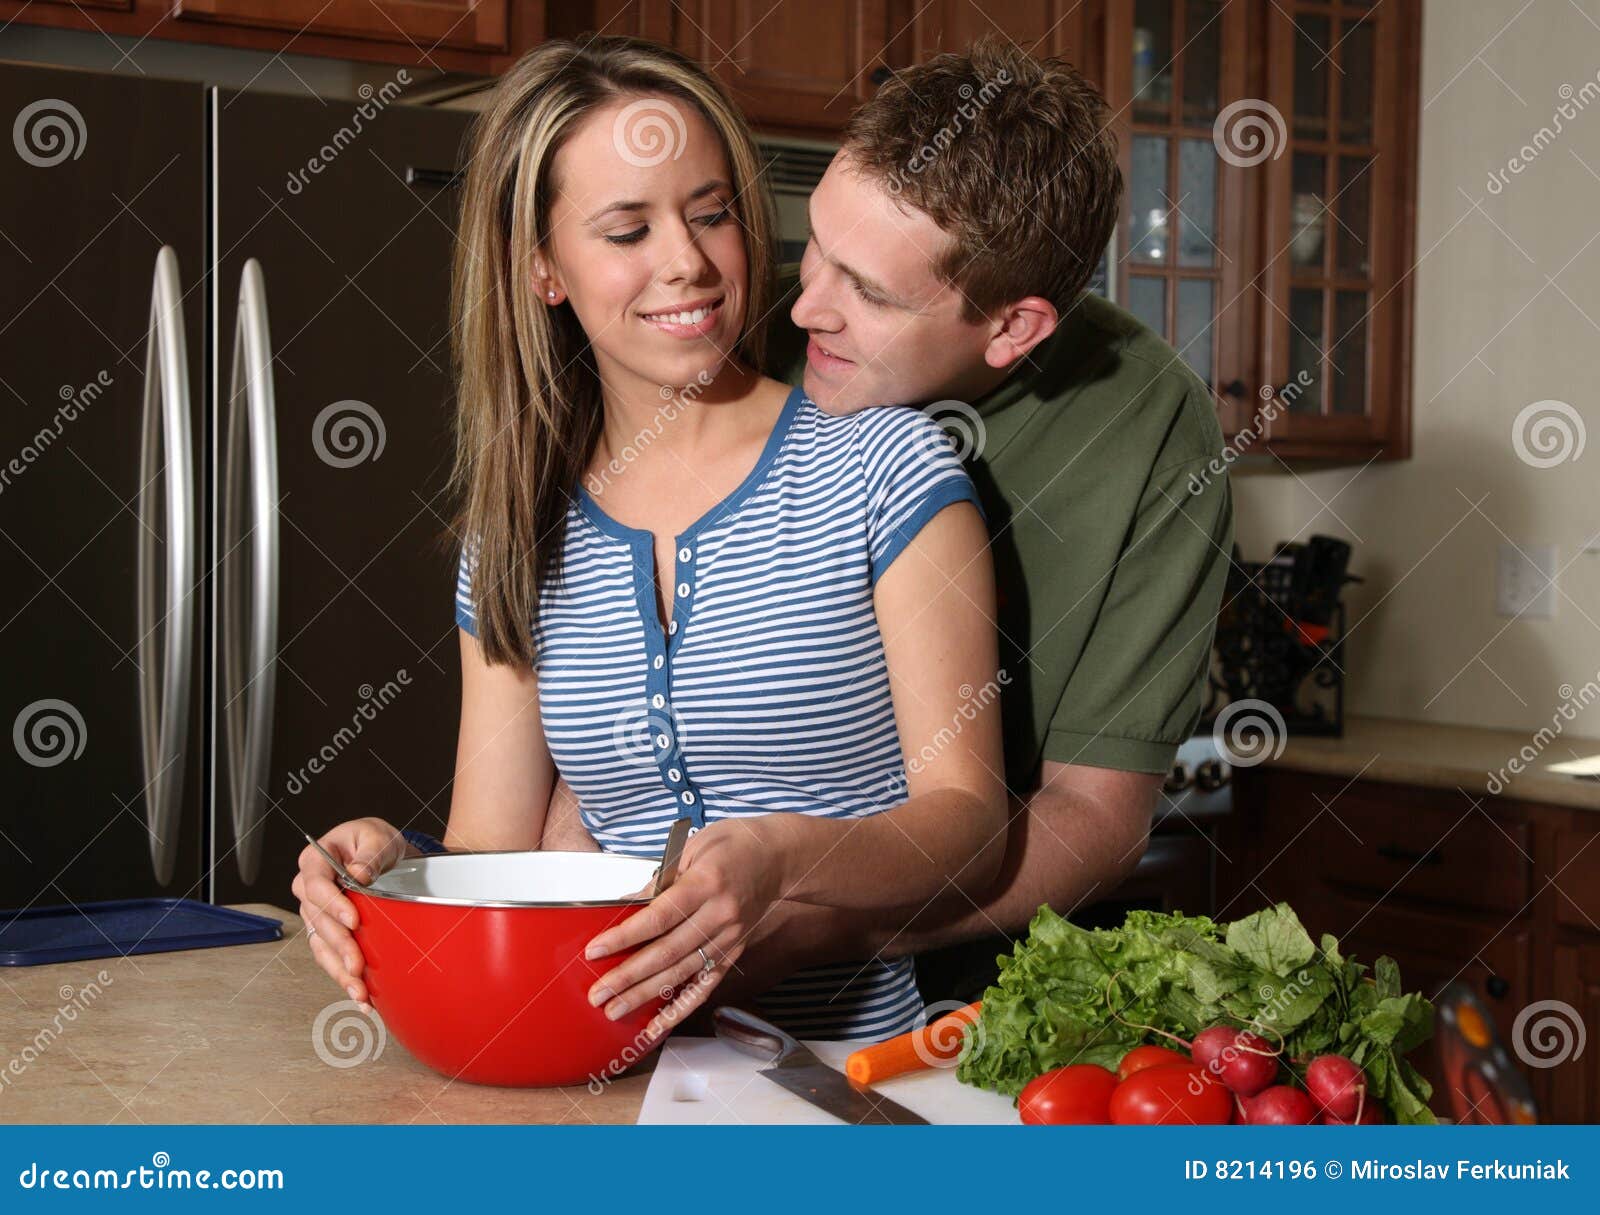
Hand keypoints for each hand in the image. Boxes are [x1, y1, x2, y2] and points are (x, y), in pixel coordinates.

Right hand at [291, 817, 412, 1007]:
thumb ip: (370, 854)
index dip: (333, 905)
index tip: (354, 921)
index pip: (316, 886)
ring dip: (340, 970)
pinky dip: (344, 978)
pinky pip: (331, 958)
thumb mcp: (377, 837)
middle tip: (358, 963)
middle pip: (318, 922)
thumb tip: (359, 874)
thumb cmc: (374, 842)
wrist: (383, 857)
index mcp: (315, 862)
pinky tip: (361, 995)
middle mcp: (309, 890)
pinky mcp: (327, 934)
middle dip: (339, 945)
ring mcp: (315, 914)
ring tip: (359, 990)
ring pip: (321, 946)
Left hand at [581, 815, 791, 1043]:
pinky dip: (680, 1009)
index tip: (596, 951)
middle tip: (598, 994)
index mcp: (706, 884)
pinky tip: (656, 1025)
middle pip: (667, 953)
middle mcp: (719, 916)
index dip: (625, 937)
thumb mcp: (691, 848)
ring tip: (615, 1010)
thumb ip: (658, 881)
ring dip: (645, 996)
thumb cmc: (733, 845)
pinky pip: (704, 986)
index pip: (659, 918)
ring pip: (682, 974)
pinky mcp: (733, 954)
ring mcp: (728, 939)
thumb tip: (624, 907)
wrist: (776, 858)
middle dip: (628, 977)